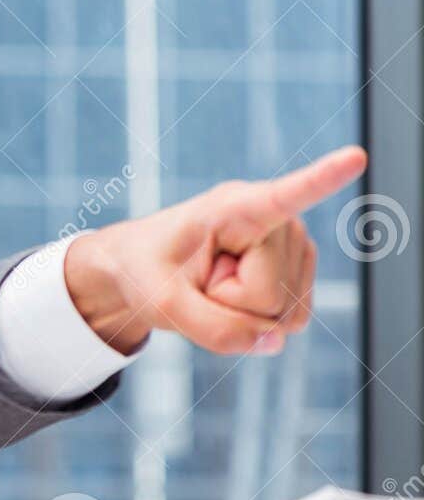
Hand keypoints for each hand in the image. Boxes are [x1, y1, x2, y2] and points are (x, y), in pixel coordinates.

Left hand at [63, 146, 366, 355]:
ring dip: (242, 313)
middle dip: (230, 305)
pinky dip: (257, 320)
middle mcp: (279, 221)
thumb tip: (276, 341)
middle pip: (271, 297)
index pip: (286, 196)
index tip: (354, 157)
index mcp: (235, 208)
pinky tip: (235, 294)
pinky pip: (290, 319)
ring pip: (284, 313)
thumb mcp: (162, 306)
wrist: (145, 267)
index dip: (322, 179)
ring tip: (214, 283)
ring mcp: (295, 246)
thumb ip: (215, 330)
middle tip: (201, 281)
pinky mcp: (300, 270)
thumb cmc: (147, 272)